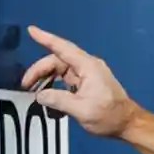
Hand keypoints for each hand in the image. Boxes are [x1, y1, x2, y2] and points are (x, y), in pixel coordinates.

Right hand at [21, 25, 142, 137]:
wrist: (128, 123)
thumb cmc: (109, 116)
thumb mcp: (81, 110)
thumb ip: (58, 100)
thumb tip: (40, 95)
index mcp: (88, 67)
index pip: (63, 48)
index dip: (46, 39)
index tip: (31, 30)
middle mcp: (88, 66)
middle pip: (58, 61)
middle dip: (40, 70)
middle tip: (25, 86)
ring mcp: (88, 75)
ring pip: (61, 70)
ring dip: (46, 78)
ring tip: (33, 91)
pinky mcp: (88, 84)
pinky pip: (67, 79)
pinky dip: (55, 84)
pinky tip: (47, 95)